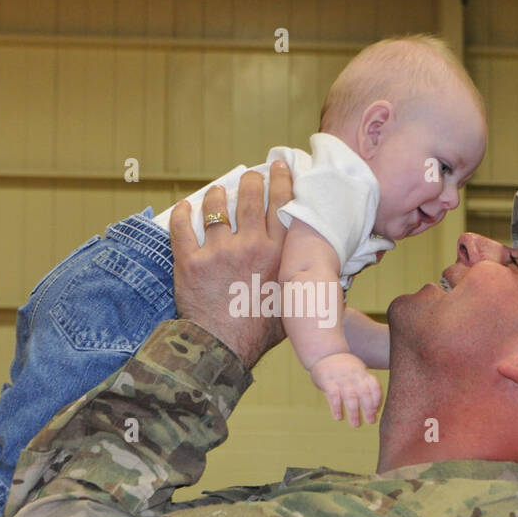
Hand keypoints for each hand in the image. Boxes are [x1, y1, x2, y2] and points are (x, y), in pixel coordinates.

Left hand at [171, 162, 293, 368]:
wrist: (224, 349)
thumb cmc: (261, 332)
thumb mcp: (294, 302)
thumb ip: (306, 282)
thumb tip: (335, 278)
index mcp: (278, 253)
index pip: (282, 203)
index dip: (281, 180)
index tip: (278, 167)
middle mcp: (250, 245)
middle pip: (250, 197)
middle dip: (251, 180)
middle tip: (250, 176)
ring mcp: (218, 251)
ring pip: (216, 208)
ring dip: (217, 194)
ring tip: (217, 191)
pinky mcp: (190, 261)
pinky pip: (182, 227)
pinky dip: (183, 214)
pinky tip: (184, 207)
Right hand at [311, 352, 381, 426]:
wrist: (323, 352)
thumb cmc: (342, 366)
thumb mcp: (357, 369)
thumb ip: (364, 383)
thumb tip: (374, 407)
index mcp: (362, 372)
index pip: (374, 385)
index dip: (377, 399)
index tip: (376, 410)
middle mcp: (353, 375)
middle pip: (364, 393)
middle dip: (368, 408)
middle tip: (371, 421)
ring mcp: (340, 378)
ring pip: (350, 396)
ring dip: (354, 412)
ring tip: (355, 424)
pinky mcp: (327, 381)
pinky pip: (334, 396)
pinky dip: (336, 407)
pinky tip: (338, 417)